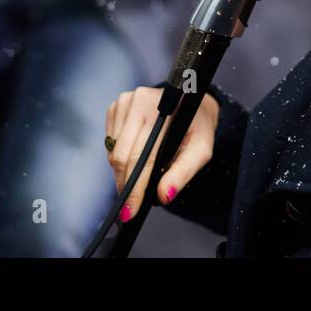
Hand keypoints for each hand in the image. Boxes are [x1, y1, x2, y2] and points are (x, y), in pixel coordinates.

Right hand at [105, 86, 218, 221]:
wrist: (190, 102)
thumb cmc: (197, 127)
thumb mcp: (201, 150)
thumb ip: (183, 172)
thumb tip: (163, 195)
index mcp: (162, 109)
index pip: (143, 155)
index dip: (136, 186)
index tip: (131, 210)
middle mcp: (140, 100)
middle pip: (122, 155)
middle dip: (125, 185)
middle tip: (130, 206)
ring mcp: (124, 101)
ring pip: (113, 151)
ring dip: (122, 172)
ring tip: (139, 178)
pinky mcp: (115, 107)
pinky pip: (110, 143)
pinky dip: (118, 157)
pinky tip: (134, 156)